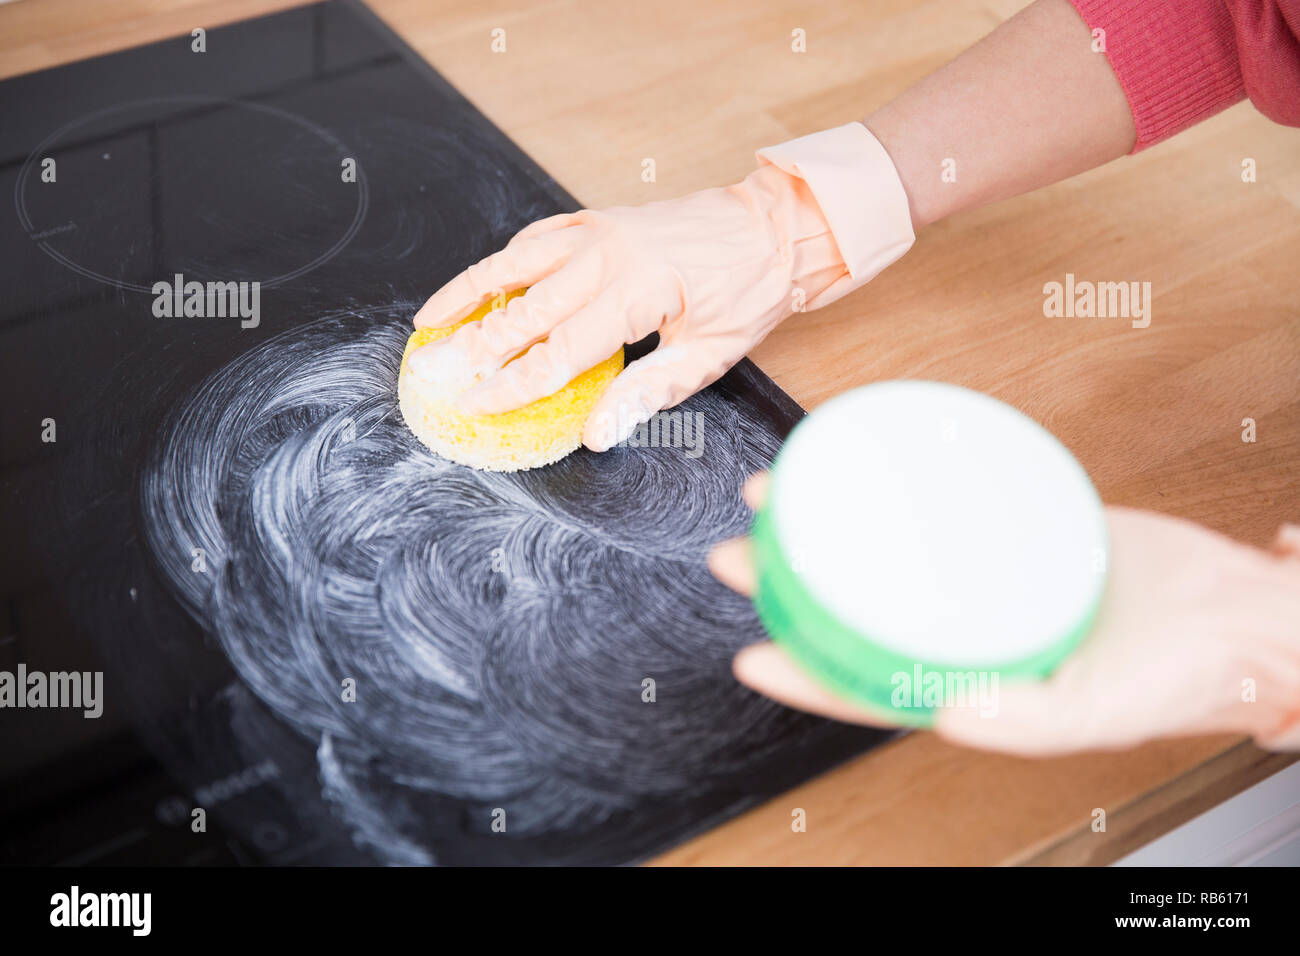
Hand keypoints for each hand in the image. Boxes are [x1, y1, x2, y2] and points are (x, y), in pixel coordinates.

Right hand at [408, 124, 913, 451]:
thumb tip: (596, 433)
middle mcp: (607, 255)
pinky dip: (504, 262)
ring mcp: (599, 230)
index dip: (512, 384)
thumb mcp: (710, 356)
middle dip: (475, 346)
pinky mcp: (598, 218)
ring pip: (516, 262)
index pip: (559, 352)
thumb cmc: (747, 293)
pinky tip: (481, 285)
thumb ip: (648, 393)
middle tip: (432, 374)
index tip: (475, 406)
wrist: (773, 227)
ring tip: (429, 321)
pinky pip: (537, 238)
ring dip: (469, 292)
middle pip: (525, 309)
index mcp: (637, 292)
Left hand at [710, 473, 1299, 754]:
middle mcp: (961, 632)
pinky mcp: (1007, 530)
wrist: (1239, 611)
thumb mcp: (1100, 709)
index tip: (748, 650)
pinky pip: (937, 510)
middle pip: (856, 610)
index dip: (805, 675)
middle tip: (733, 552)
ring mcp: (980, 579)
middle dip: (788, 585)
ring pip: (885, 555)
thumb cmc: (1176, 677)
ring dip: (825, 527)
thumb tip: (945, 713)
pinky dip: (894, 490)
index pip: (868, 687)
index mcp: (970, 685)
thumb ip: (1029, 717)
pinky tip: (861, 465)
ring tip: (770, 495)